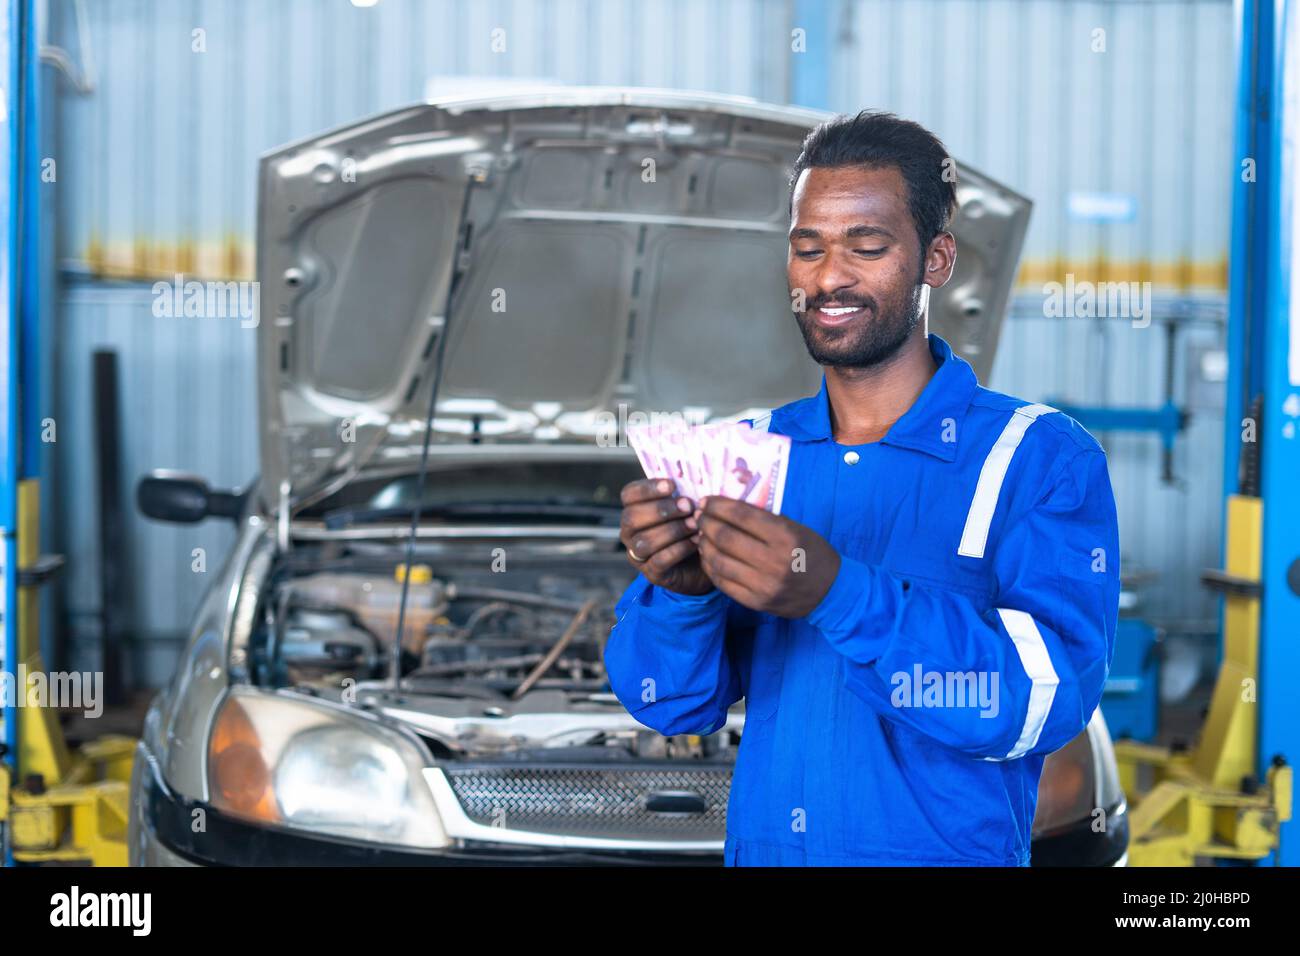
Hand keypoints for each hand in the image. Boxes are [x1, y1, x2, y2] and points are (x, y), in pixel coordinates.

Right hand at [618, 479, 715, 595]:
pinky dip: (679, 549)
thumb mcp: (686, 508)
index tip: (672, 485)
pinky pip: (659, 560)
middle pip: (632, 517)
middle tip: (688, 505)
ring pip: (645, 541)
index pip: (629, 495)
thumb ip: (682, 493)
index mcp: (634, 510)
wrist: (701, 563)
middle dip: (661, 510)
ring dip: (672, 530)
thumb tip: (693, 476)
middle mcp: (630, 532)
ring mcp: (638, 555)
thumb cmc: (691, 528)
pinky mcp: (652, 573)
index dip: (647, 488)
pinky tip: (697, 541)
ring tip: (694, 524)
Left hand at [695, 496, 840, 616]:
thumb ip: (763, 520)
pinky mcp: (756, 602)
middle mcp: (773, 561)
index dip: (718, 506)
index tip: (706, 501)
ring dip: (704, 545)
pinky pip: (723, 582)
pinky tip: (708, 556)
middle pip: (724, 537)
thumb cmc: (811, 552)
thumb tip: (724, 508)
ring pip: (719, 561)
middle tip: (698, 516)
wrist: (830, 591)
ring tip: (700, 535)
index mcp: (785, 537)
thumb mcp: (795, 528)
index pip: (741, 516)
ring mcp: (763, 585)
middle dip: (705, 523)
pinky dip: (710, 566)